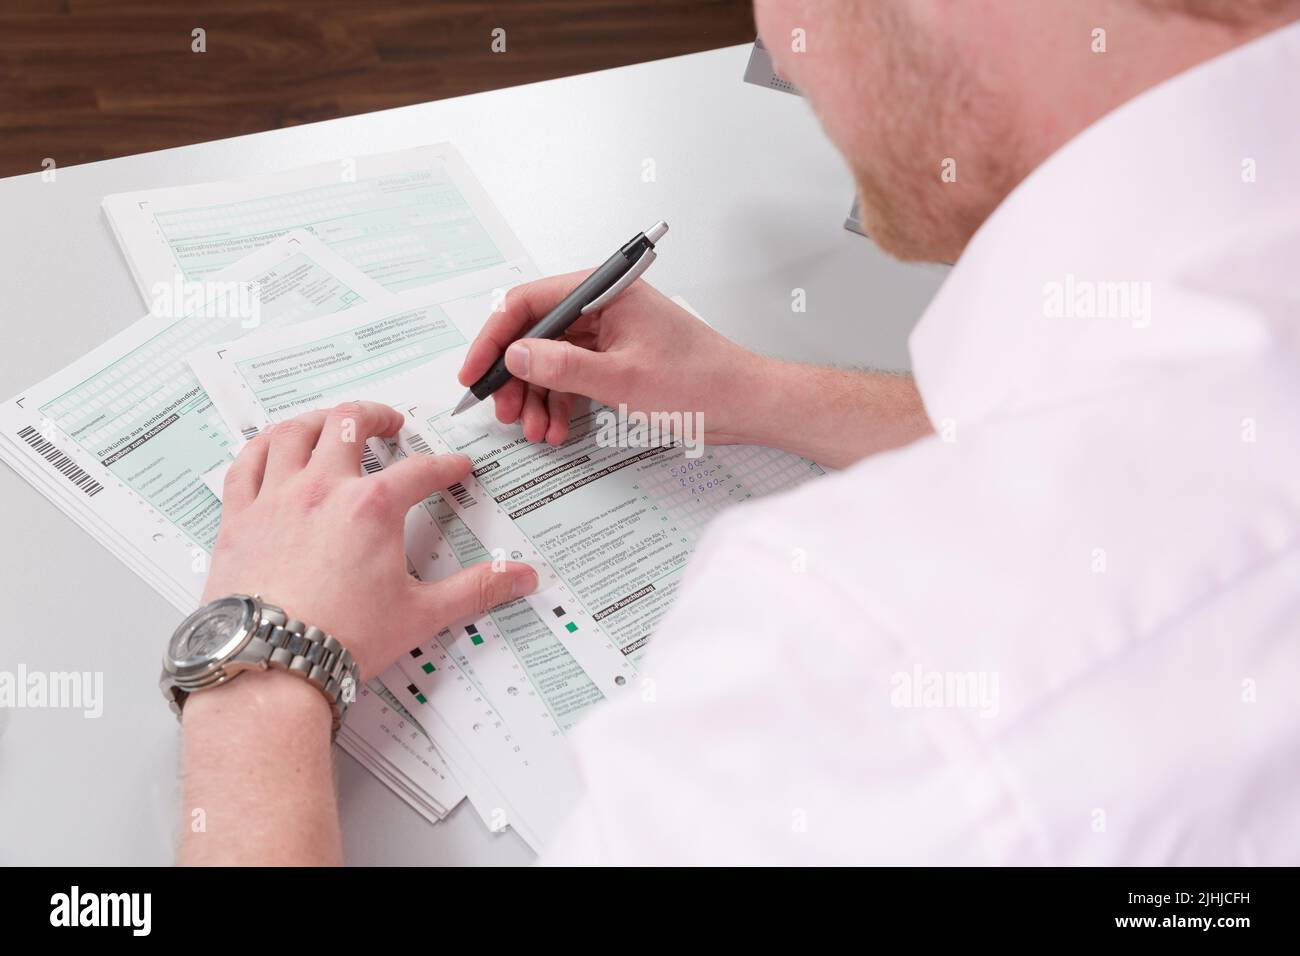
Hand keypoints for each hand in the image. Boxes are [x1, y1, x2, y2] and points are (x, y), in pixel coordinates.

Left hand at [201, 401, 537, 679]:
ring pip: (294, 432)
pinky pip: (246, 463)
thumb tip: (518, 576)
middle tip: (390, 424)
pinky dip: (262, 446)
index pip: (420, 470)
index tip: (454, 467)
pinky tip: (272, 446)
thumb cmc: (340, 641)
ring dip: (319, 419)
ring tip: (332, 422)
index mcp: (372, 508)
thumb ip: (476, 589)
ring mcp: (275, 499)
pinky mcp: (239, 518)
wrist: (271, 666)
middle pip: (350, 424)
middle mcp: (322, 490)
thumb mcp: (421, 614)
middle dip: (376, 416)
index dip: (445, 465)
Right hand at [458, 273, 767, 445]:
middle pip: (536, 333)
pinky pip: (573, 375)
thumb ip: (561, 367)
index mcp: (606, 290)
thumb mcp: (621, 380)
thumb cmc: (701, 383)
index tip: (475, 374)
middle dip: (515, 376)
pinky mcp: (617, 358)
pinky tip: (556, 428)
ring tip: (535, 430)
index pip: (528, 302)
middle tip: (504, 411)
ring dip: (537, 397)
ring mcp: (610, 332)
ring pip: (551, 359)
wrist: (745, 404)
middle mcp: (605, 305)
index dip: (494, 339)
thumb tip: (515, 356)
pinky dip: (560, 402)